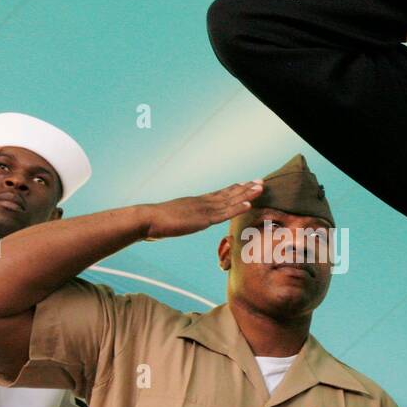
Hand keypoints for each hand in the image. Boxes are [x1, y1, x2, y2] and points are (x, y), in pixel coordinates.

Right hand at [142, 181, 262, 239]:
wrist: (146, 220)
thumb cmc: (154, 222)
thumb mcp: (171, 220)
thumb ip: (178, 221)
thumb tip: (175, 225)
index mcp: (195, 203)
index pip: (218, 194)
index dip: (233, 189)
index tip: (245, 183)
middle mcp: (201, 203)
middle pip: (228, 194)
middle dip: (245, 188)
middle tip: (260, 181)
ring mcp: (202, 210)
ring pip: (229, 201)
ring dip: (246, 194)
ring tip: (260, 188)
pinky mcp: (202, 219)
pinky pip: (223, 213)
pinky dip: (237, 208)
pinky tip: (248, 204)